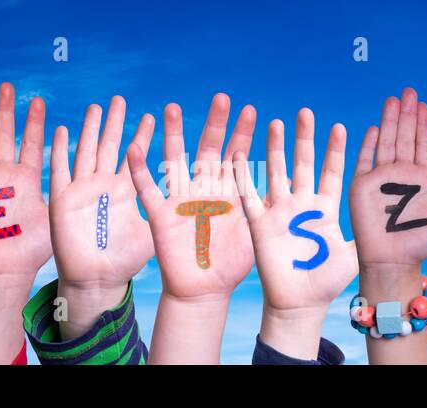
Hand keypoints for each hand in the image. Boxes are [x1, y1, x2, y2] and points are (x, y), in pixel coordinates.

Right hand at [0, 83, 50, 279]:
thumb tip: (97, 181)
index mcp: (27, 178)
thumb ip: (65, 194)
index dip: (33, 122)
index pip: (31, 142)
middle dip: (6, 111)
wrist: (4, 272)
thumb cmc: (31, 250)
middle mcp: (3, 175)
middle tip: (8, 86)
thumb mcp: (55, 216)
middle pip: (4, 134)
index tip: (37, 99)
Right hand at [49, 96, 154, 308]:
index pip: (136, 155)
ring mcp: (83, 190)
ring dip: (89, 129)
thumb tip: (201, 201)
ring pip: (86, 152)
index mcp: (126, 191)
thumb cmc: (125, 262)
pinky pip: (61, 171)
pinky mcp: (64, 201)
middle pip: (110, 146)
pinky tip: (62, 130)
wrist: (96, 282)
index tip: (154, 113)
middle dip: (116, 123)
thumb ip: (170, 213)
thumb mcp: (153, 233)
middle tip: (120, 99)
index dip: (144, 135)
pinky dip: (60, 151)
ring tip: (95, 107)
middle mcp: (104, 186)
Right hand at [126, 94, 255, 300]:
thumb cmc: (233, 263)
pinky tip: (134, 150)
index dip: (243, 133)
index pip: (237, 154)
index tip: (252, 109)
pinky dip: (140, 172)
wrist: (205, 291)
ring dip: (172, 134)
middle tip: (222, 97)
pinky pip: (147, 191)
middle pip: (208, 148)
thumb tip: (293, 181)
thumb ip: (267, 206)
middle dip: (215, 123)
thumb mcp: (256, 232)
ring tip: (170, 108)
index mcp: (228, 190)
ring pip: (175, 160)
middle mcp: (204, 188)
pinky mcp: (161, 215)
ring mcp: (181, 199)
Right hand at [231, 109, 356, 358]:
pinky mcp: (260, 225)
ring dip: (275, 148)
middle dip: (304, 138)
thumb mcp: (353, 254)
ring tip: (275, 122)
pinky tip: (238, 156)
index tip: (339, 127)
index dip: (335, 150)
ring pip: (276, 172)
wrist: (300, 303)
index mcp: (325, 208)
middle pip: (303, 164)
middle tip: (305, 112)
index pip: (331, 172)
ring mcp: (280, 212)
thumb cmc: (327, 281)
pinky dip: (243, 177)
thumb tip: (393, 219)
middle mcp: (302, 205)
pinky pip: (249, 197)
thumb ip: (366, 233)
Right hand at [351, 88, 426, 268]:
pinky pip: (365, 160)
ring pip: (386, 143)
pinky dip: (369, 145)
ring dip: (390, 121)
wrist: (392, 261)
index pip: (424, 144)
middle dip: (407, 115)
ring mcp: (381, 178)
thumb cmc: (421, 245)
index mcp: (423, 178)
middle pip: (404, 137)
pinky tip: (374, 128)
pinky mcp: (362, 186)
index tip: (426, 105)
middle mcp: (402, 174)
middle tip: (410, 91)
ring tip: (393, 100)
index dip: (424, 124)